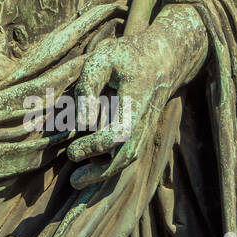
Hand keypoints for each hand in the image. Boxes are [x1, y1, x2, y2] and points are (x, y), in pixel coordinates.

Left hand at [65, 25, 182, 189]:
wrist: (164, 58)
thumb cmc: (128, 56)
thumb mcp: (103, 58)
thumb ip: (88, 87)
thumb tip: (82, 122)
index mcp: (136, 101)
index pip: (120, 133)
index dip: (96, 146)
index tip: (72, 152)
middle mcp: (145, 120)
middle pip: (127, 156)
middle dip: (101, 172)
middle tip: (73, 180)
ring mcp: (146, 128)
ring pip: (129, 159)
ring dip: (105, 173)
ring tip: (76, 181)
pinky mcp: (142, 131)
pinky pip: (129, 154)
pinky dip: (111, 165)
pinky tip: (90, 168)